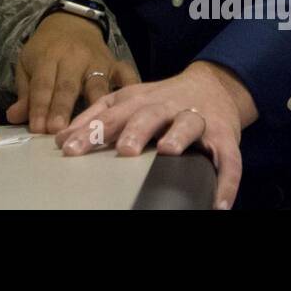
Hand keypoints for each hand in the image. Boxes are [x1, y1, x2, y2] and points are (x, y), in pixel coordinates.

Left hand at [6, 12, 139, 133]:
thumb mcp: (28, 63)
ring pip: (97, 86)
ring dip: (92, 107)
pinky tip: (131, 108)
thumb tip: (14, 116)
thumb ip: (25, 92)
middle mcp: (74, 58)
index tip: (38, 129)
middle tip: (57, 132)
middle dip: (62, 109)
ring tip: (90, 128)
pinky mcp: (117, 65)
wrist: (72, 23)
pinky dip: (131, 89)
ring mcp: (98, 62)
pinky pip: (127, 76)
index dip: (39, 107)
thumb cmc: (46, 49)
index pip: (43, 84)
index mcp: (49, 56)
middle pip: (68, 86)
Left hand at [53, 61, 255, 210]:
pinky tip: (219, 205)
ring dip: (177, 136)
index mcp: (140, 99)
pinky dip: (227, 182)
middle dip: (134, 129)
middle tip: (122, 149)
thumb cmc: (162, 99)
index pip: (111, 112)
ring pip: (188, 124)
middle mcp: (167, 105)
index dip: (91, 129)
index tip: (69, 148)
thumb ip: (97, 117)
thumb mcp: (129, 101)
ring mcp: (198, 119)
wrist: (214, 86)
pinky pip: (229, 159)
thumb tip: (61, 139)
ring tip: (166, 152)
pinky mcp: (225, 136)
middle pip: (148, 114)